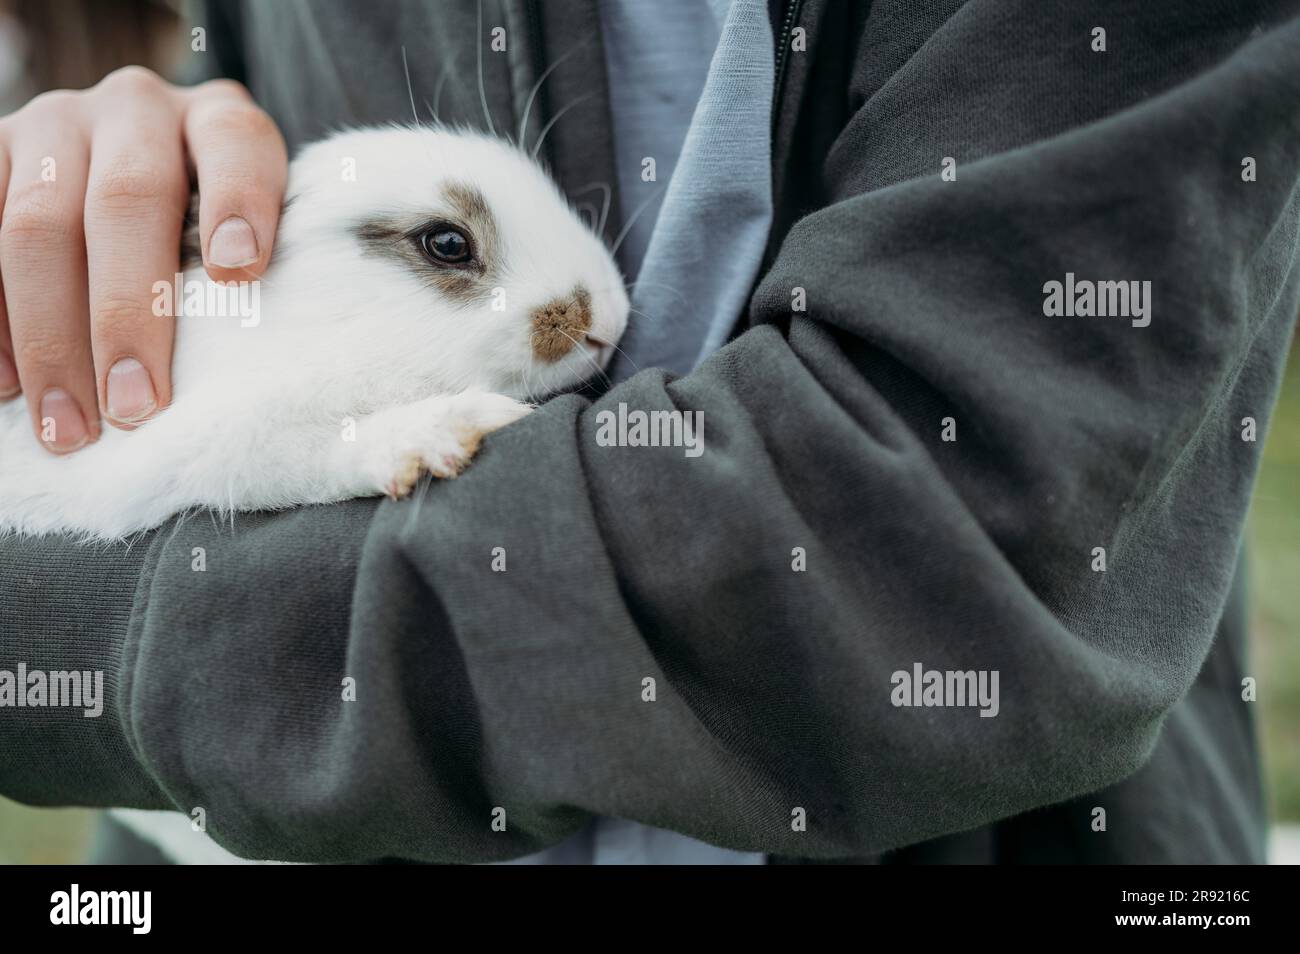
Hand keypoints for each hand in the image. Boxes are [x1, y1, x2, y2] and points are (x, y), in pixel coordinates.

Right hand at [0, 66, 286, 452]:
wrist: (128, 170)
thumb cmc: (209, 231)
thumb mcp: (246, 234)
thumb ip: (243, 272)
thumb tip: (237, 373)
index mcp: (216, 120)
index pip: (234, 145)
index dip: (238, 202)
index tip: (238, 271)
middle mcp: (135, 110)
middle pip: (126, 200)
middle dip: (129, 313)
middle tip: (135, 407)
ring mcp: (54, 126)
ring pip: (36, 226)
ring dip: (50, 338)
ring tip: (69, 424)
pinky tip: (9, 386)